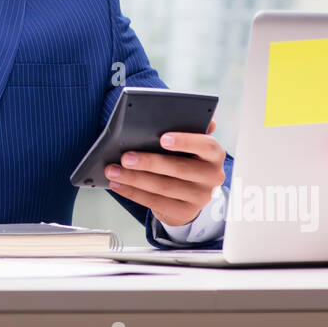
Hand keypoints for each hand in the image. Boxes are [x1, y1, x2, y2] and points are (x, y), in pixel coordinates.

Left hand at [105, 119, 225, 227]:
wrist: (191, 194)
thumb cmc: (185, 159)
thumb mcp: (188, 146)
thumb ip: (184, 129)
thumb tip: (171, 114)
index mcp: (214, 154)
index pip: (206, 145)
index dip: (185, 141)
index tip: (162, 138)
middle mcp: (212, 176)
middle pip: (179, 169)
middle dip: (149, 162)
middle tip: (125, 157)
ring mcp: (200, 197)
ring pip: (163, 187)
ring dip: (134, 178)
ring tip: (113, 170)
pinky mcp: (185, 212)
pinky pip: (155, 202)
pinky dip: (133, 193)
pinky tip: (118, 184)